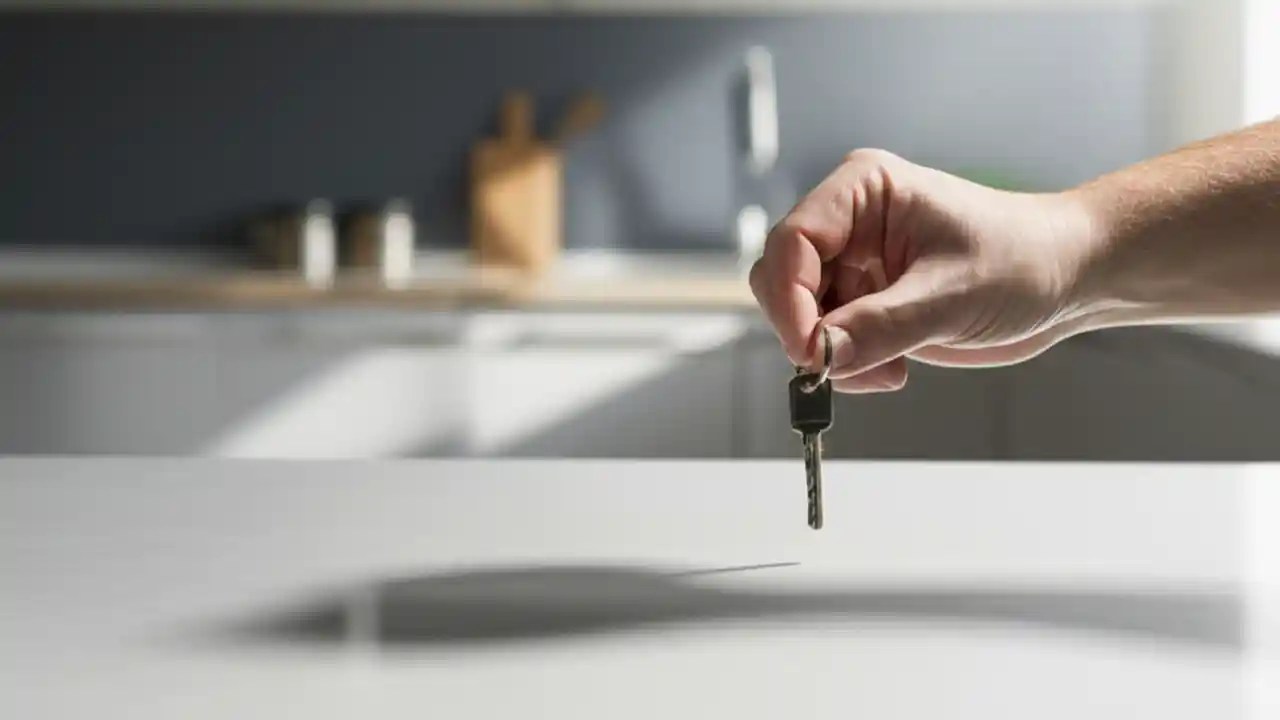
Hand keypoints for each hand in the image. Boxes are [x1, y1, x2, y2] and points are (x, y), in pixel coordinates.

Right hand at [750, 149, 1097, 392]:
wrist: (1067, 279)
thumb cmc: (1026, 258)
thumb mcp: (952, 296)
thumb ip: (880, 326)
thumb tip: (820, 356)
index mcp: (863, 189)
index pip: (792, 241)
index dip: (789, 299)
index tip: (808, 350)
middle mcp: (849, 221)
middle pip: (782, 277)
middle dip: (807, 330)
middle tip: (838, 368)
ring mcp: (854, 261)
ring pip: (800, 314)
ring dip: (831, 353)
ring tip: (887, 369)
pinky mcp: (865, 298)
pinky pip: (826, 337)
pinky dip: (848, 363)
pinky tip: (893, 367)